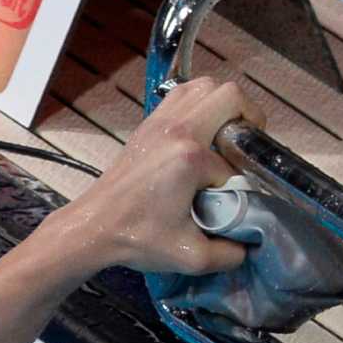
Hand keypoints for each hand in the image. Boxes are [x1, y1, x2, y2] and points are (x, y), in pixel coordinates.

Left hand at [47, 76, 268, 276]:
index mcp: (189, 157)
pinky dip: (200, 103)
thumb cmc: (136, 239)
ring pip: (206, 86)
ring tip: (225, 135)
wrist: (93, 228)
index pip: (234, 161)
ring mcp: (160, 121)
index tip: (230, 200)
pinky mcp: (148, 124)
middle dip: (248, 119)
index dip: (239, 182)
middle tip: (244, 147)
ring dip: (224, 105)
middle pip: (230, 96)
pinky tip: (202, 132)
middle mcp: (177, 130)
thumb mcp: (189, 257)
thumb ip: (228, 254)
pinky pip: (183, 94)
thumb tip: (248, 246)